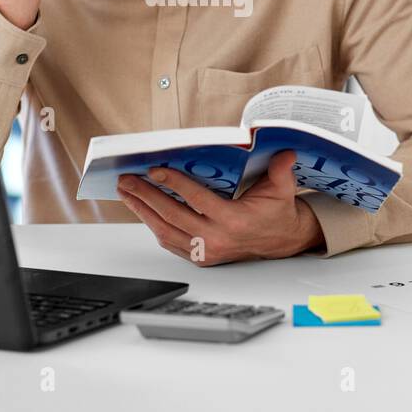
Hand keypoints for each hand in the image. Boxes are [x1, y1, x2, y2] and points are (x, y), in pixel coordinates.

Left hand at [117, 150, 325, 265]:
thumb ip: (281, 170)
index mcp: (234, 221)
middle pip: (172, 215)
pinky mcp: (201, 258)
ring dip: (143, 211)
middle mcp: (217, 239)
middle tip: (127, 180)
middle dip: (146, 195)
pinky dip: (154, 225)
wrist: (282, 241)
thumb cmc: (277, 212)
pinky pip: (170, 242)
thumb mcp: (282, 189)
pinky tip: (143, 210)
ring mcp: (207, 251)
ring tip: (127, 193)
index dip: (174, 183)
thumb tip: (285, 153)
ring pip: (165, 231)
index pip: (197, 199)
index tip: (154, 170)